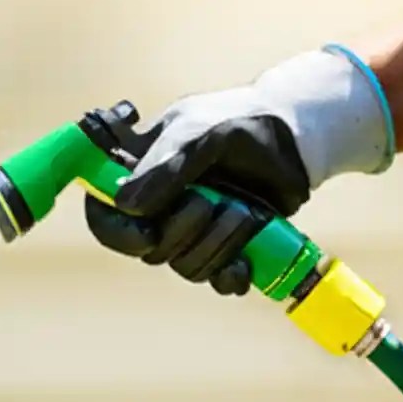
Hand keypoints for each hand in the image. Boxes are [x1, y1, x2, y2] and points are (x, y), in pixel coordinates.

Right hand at [85, 46, 394, 295]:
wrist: (298, 137)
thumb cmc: (240, 122)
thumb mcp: (199, 135)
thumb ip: (163, 169)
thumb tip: (125, 204)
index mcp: (138, 175)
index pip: (104, 215)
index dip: (117, 232)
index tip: (145, 232)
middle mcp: (159, 208)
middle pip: (147, 250)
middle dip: (182, 231)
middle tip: (209, 201)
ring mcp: (192, 230)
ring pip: (184, 265)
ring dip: (216, 245)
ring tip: (243, 214)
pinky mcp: (225, 247)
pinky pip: (216, 279)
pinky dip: (231, 276)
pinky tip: (246, 262)